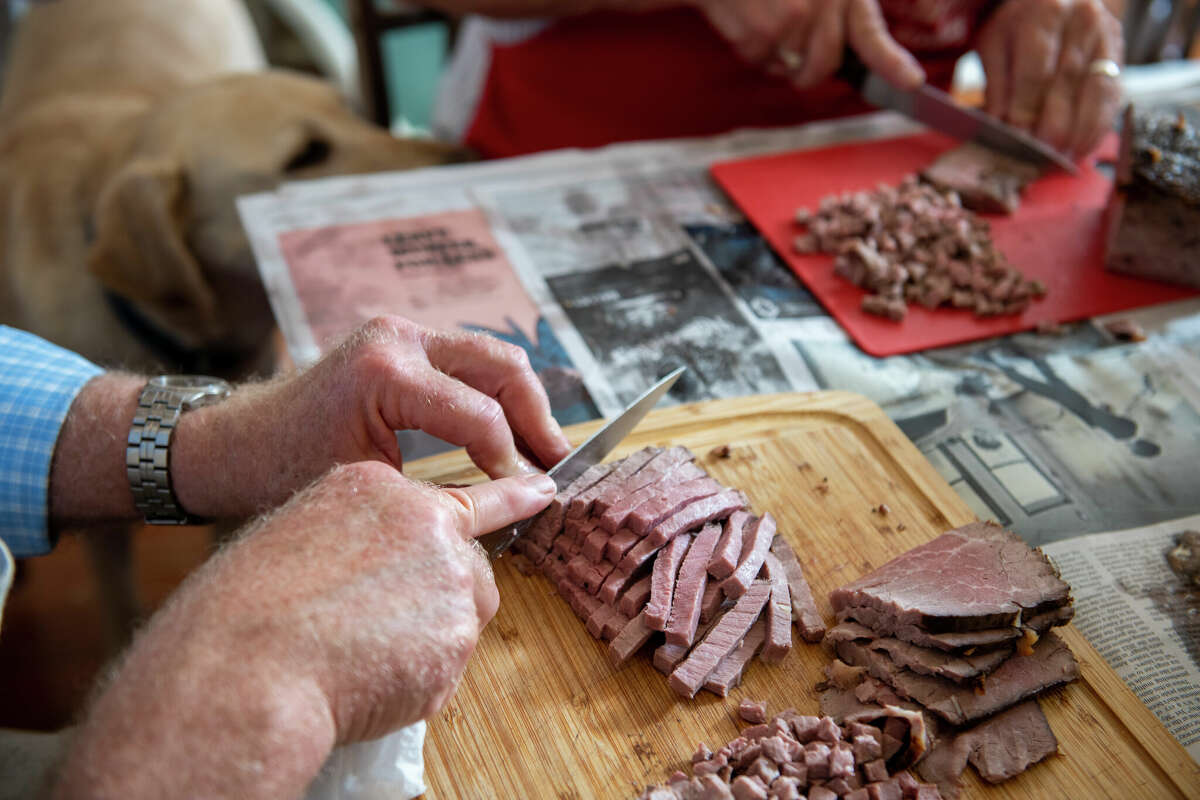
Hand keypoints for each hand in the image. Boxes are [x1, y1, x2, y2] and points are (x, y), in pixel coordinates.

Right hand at [50, 464, 556, 797]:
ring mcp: (451, 574)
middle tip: (383, 624)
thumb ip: (363, 534)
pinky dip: (424, 675)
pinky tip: (375, 675)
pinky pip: (452, 659)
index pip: (457, 492)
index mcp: (378, 487)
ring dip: (434, 635)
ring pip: (465, 611)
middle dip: (441, 596)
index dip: (508, 499)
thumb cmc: (249, 609)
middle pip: (466, 562)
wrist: (248, 663)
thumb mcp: (301, 534)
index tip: (542, 491)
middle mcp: (426, 521)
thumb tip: (392, 562)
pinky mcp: (460, 630)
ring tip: (369, 651)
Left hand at [174, 315, 571, 517]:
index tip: (532, 496)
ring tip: (542, 452)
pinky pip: (468, 363)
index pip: (479, 415)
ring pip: (493, 358)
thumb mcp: (368, 488)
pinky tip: (507, 436)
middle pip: (502, 365)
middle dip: (537, 417)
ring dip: (522, 402)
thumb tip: (511, 500)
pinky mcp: (402, 342)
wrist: (234, 445)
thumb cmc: (285, 473)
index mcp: (385, 372)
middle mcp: (398, 338)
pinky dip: (495, 396)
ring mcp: (401, 332)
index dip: (512, 460)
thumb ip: (443, 490)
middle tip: (556, 464)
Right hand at [694, 0, 924, 89]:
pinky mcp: (761, 32)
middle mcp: (823, 2)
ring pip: (792, 66)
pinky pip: (761, 60)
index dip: (892, 63)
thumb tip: (848, 63)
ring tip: (762, 22)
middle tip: (796, 69)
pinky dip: (752, 51)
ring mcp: (792, 18)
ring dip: (776, 57)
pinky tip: (745, 20)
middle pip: (825, 63)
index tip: (911, 84)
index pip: (871, 35)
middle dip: (808, 73)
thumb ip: (840, 19)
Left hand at [977, 0, 1123, 156]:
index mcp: (1045, 14)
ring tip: (1060, 159)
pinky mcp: (1119, 58)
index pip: (1036, 71)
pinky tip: (1081, 149)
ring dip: (1079, 132)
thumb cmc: (1018, 26)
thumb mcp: (995, 45)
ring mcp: (1107, 39)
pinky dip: (1097, 128)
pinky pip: (1113, 98)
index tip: (1017, 140)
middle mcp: (1083, 22)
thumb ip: (997, 86)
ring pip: (1097, 93)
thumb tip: (999, 130)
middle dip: (1052, 126)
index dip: (1026, 110)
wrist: (1058, 0)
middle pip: (1068, 84)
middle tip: (1038, 157)